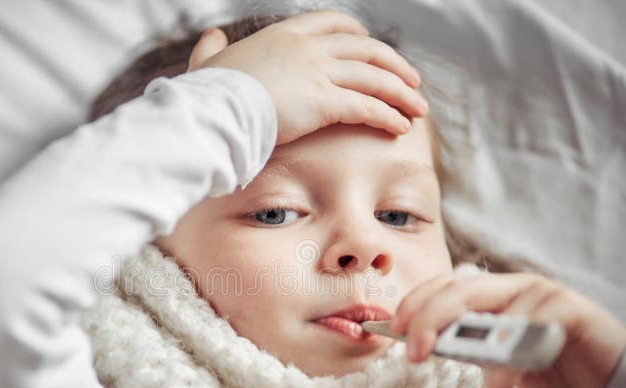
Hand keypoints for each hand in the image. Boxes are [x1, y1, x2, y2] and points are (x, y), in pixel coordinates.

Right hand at [186, 10, 427, 143]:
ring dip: (401, 93)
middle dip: (394, 64)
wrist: (209, 112)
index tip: (373, 48)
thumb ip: (212, 50)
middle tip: (412, 81)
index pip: (333, 23)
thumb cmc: (207, 95)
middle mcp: (306, 47)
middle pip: (365, 48)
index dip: (360, 34)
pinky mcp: (323, 102)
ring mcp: (317, 72)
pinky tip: (401, 128)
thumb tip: (211, 37)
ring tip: (418, 109)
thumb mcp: (209, 63)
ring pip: (374, 77)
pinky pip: (367, 107)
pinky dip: (388, 116)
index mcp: (284, 35)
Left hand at [389, 272, 625, 387]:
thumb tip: (421, 345)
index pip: (445, 285)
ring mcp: (542, 294)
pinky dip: (506, 384)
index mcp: (493, 290)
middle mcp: (513, 286)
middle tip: (411, 354)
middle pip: (459, 291)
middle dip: (428, 320)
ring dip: (474, 360)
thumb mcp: (499, 355)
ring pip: (493, 320)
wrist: (609, 376)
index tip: (392, 327)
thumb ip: (468, 345)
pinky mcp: (568, 312)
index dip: (416, 302)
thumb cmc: (549, 364)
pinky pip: (527, 345)